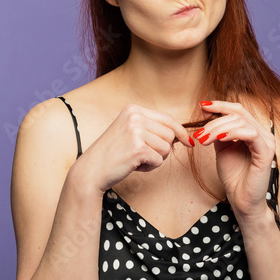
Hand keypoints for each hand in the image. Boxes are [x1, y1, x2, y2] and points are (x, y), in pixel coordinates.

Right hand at [74, 104, 191, 194]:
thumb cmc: (113, 154)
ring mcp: (136, 131)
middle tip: (143, 155)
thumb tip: (182, 135)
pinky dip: (149, 167)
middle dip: (162, 149)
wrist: (91, 170)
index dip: (180, 132)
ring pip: (166, 148)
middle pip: (170, 134)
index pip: (168, 118)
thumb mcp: (130, 132)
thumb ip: (152, 129)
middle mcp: (135, 116)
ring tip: (136, 159)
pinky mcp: (138, 148)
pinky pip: (159, 160)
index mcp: (133, 109)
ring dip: (155, 158)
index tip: (188, 142)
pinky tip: (133, 165)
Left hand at [191, 100, 274, 218]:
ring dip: (218, 128)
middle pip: (238, 114)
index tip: (202, 106)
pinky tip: (219, 139)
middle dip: (214, 122)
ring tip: (204, 140)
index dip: (220, 105)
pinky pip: (251, 134)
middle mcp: (263, 133)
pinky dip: (233, 133)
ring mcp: (266, 142)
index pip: (238, 110)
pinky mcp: (266, 152)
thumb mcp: (221, 148)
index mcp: (253, 131)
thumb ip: (217, 130)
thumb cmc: (233, 176)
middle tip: (199, 135)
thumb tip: (205, 110)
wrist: (241, 200)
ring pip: (242, 122)